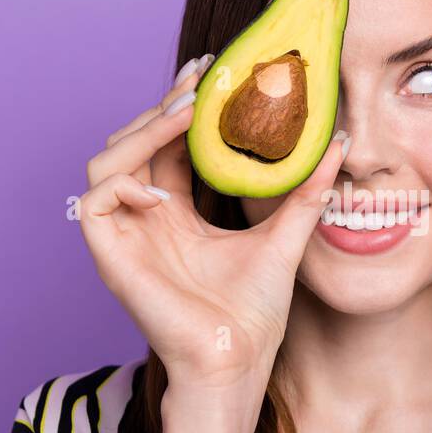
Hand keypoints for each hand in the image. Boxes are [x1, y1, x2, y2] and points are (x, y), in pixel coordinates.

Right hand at [78, 57, 348, 408]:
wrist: (237, 360)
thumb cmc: (254, 313)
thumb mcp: (284, 236)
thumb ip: (305, 192)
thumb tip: (337, 143)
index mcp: (177, 213)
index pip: (168, 145)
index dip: (181, 107)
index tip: (209, 72)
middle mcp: (146, 218)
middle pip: (135, 142)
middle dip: (162, 107)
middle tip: (198, 80)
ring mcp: (125, 236)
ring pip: (106, 161)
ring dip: (141, 131)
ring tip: (183, 115)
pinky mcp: (110, 255)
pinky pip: (94, 201)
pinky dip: (122, 184)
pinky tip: (161, 189)